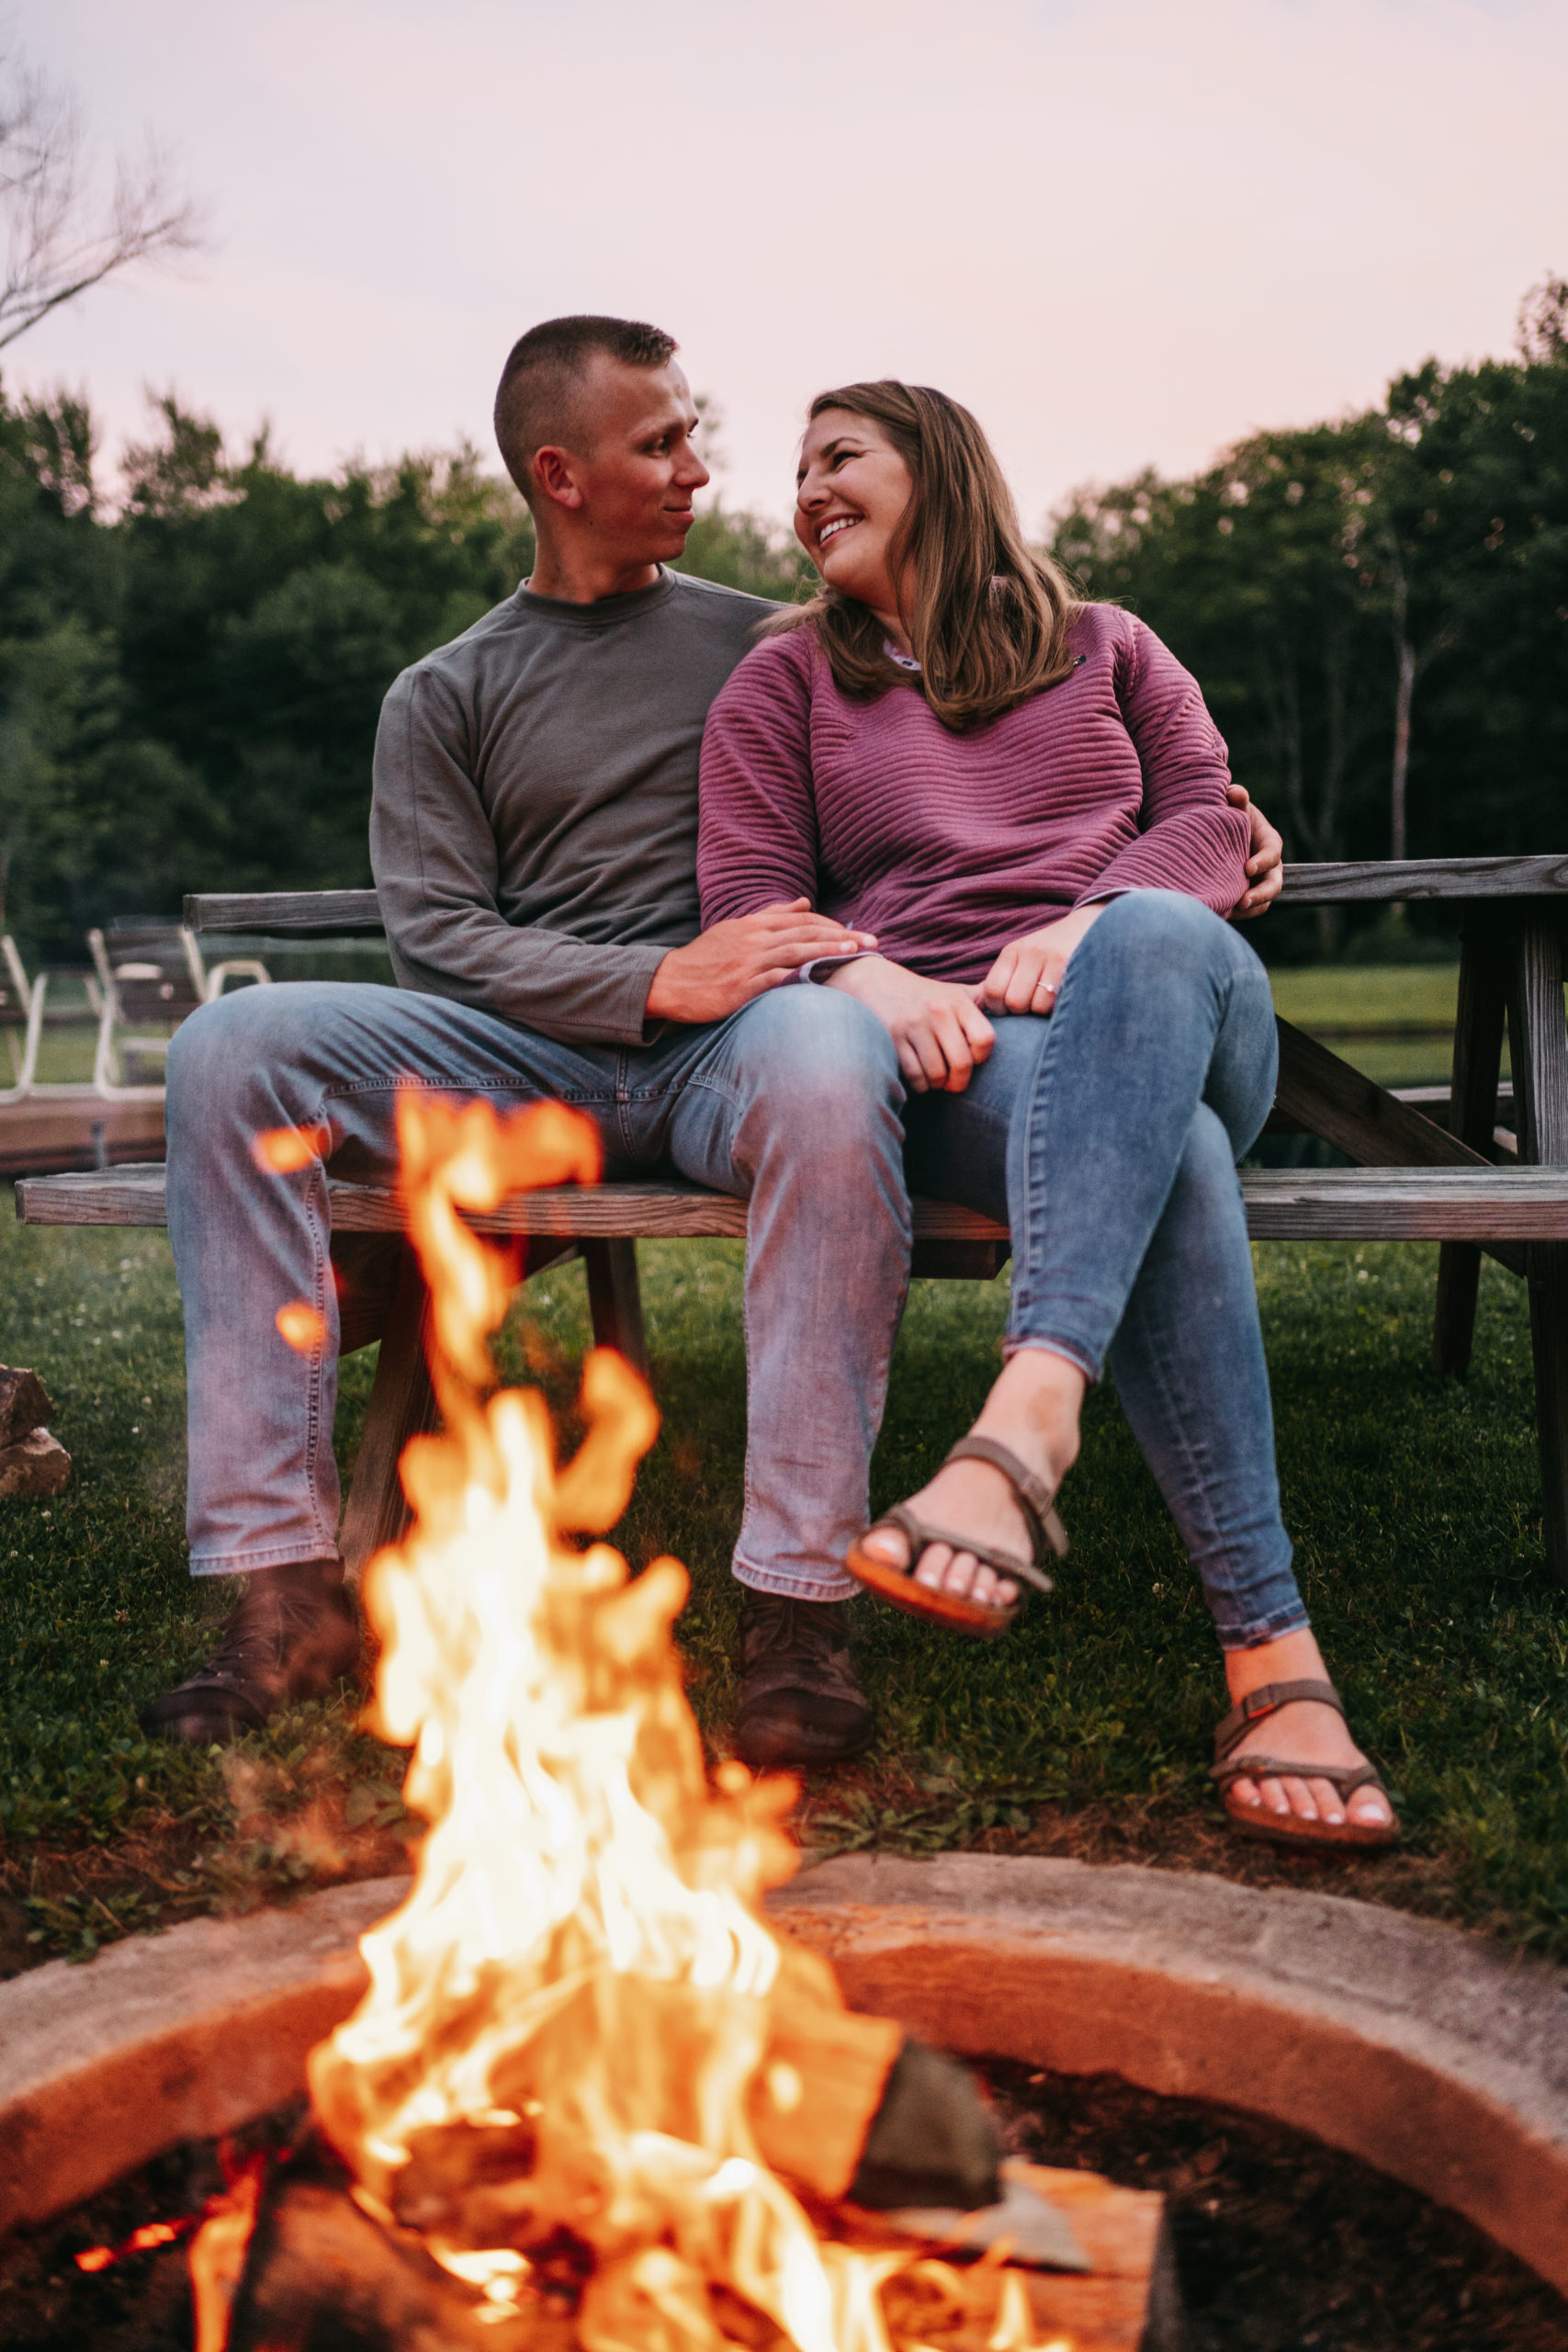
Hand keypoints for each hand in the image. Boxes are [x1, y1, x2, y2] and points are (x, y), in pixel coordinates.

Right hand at [645, 900, 875, 1023]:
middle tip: (871, 942)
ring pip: (794, 952)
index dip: (832, 925)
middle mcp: (754, 940)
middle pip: (805, 933)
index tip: (856, 934)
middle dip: (841, 936)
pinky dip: (797, 978)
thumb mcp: (736, 928)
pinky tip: (818, 980)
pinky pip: (773, 980)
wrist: (671, 982)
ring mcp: (748, 963)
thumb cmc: (706, 958)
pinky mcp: (741, 987)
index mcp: (754, 925)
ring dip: (826, 952)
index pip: (802, 920)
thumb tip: (805, 902)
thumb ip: (772, 915)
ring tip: (853, 953)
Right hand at [825, 955, 994, 1091]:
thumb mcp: (956, 992)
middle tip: (955, 1083)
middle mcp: (937, 1012)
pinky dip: (920, 1084)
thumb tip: (1018, 1008)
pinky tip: (920, 1077)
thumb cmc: (925, 996)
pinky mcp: (892, 1040)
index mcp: (958, 1002)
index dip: (982, 1057)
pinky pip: (914, 1077)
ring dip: (938, 1084)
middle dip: (959, 1082)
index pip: (985, 1040)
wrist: (877, 983)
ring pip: (937, 1075)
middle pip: (962, 1064)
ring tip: (936, 1078)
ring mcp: (913, 1027)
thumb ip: (985, 1001)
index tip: (973, 1059)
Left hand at [978, 902, 1103, 1014]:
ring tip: (1052, 999)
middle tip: (1035, 1004)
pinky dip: (1060, 1007)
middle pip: (1015, 1002)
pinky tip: (1065, 996)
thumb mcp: (1023, 958)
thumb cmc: (1051, 952)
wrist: (1091, 924)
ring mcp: (1053, 957)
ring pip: (1038, 1006)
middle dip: (1024, 1012)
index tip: (1012, 1008)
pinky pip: (1059, 1001)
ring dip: (1045, 1011)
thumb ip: (1003, 980)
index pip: (992, 991)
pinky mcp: (1074, 965)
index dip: (1000, 1008)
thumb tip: (978, 1006)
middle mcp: (1030, 952)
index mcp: (1012, 951)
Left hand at [1225, 781, 1282, 918]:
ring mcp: (1260, 882)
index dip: (1263, 861)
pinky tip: (1220, 912)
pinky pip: (1249, 910)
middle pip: (1274, 884)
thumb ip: (1236, 799)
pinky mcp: (1248, 894)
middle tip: (1242, 901)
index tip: (1247, 869)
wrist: (1217, 833)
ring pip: (1263, 902)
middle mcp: (1270, 865)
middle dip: (1260, 894)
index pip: (1272, 852)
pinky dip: (1237, 914)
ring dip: (1249, 909)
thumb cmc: (1229, 815)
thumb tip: (1235, 792)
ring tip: (1229, 911)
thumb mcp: (1233, 805)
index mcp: (1269, 841)